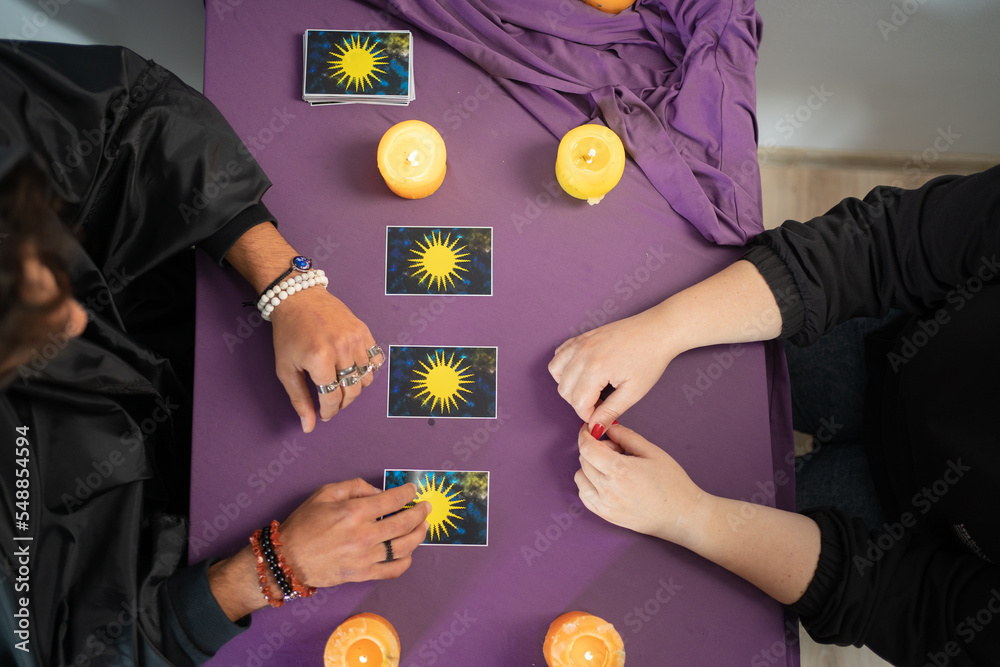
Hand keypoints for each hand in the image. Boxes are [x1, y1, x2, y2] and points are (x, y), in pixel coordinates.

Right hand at [209, 479, 428, 620]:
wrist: (288, 558)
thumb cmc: (305, 524)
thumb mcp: (325, 493)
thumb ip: (355, 487)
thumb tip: (379, 492)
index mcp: (354, 512)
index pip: (392, 500)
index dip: (407, 494)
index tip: (412, 491)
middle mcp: (364, 535)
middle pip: (404, 523)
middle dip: (420, 513)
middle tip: (425, 508)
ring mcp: (365, 557)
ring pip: (404, 547)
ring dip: (419, 535)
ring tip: (423, 527)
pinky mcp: (363, 574)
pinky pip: (393, 570)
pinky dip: (406, 561)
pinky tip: (408, 552)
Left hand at [270, 288, 384, 431]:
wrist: (298, 297)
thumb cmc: (288, 333)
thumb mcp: (286, 369)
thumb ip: (299, 399)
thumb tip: (309, 426)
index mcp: (319, 359)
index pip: (332, 398)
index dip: (328, 412)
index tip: (324, 414)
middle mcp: (340, 349)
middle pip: (352, 391)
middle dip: (342, 403)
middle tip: (332, 402)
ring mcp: (355, 339)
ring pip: (366, 378)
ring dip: (355, 387)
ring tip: (341, 384)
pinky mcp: (363, 331)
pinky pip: (375, 360)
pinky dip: (368, 369)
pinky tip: (354, 369)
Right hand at [549, 307, 676, 433]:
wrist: (658, 331)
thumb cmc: (650, 359)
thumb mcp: (633, 392)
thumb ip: (610, 412)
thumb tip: (595, 429)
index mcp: (596, 368)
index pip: (578, 403)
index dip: (589, 416)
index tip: (602, 415)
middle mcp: (583, 354)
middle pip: (564, 390)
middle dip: (579, 403)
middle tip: (600, 403)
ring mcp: (580, 343)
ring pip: (555, 371)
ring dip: (567, 385)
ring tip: (588, 388)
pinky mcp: (581, 337)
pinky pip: (559, 354)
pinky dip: (564, 366)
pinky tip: (581, 372)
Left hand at [575, 422, 705, 545]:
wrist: (682, 515)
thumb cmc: (672, 483)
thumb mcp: (653, 452)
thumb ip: (627, 436)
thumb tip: (609, 427)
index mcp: (620, 471)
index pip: (587, 448)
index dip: (585, 435)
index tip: (590, 430)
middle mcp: (608, 490)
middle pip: (583, 460)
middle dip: (594, 448)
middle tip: (616, 449)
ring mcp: (605, 506)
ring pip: (580, 478)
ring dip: (589, 467)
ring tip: (611, 467)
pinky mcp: (606, 516)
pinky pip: (584, 496)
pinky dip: (588, 484)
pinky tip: (606, 480)